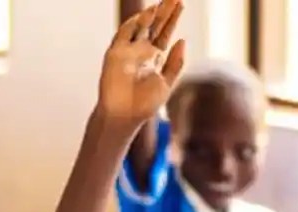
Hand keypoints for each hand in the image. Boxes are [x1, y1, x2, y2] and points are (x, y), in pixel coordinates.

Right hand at [98, 0, 185, 125]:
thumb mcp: (167, 83)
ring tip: (162, 4)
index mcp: (154, 59)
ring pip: (139, 26)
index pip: (164, 33)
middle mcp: (141, 52)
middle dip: (163, 12)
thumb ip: (175, 63)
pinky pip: (124, 34)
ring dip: (149, 14)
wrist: (124, 116)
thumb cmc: (144, 105)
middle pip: (153, 26)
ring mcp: (128, 51)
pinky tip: (146, 14)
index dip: (172, 19)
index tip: (180, 4)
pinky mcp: (115, 53)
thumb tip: (182, 41)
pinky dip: (133, 23)